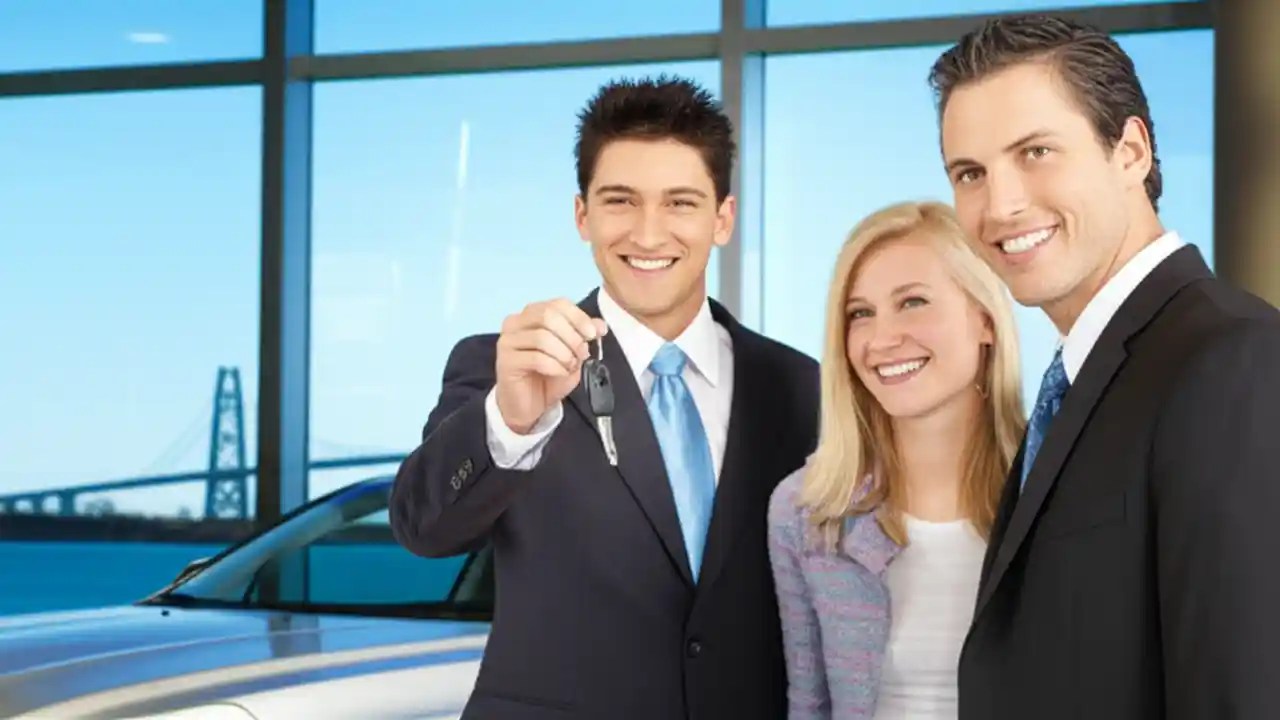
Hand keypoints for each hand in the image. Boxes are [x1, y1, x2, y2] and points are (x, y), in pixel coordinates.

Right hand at [494, 298, 608, 433]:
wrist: (528, 405)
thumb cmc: (548, 376)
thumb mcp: (572, 353)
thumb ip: (583, 336)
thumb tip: (600, 325)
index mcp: (531, 314)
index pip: (557, 304)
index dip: (579, 317)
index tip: (593, 334)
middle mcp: (515, 322)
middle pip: (548, 316)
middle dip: (572, 336)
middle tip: (582, 353)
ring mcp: (508, 341)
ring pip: (542, 337)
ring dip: (564, 353)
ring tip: (570, 366)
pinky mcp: (506, 361)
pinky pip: (536, 358)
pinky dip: (555, 366)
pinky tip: (560, 372)